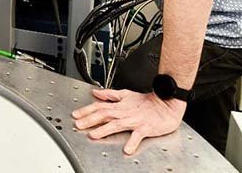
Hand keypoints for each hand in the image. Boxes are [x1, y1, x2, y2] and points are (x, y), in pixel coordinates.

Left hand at [71, 88, 185, 154]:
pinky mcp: (145, 128)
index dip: (86, 110)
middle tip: (78, 125)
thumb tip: (96, 93)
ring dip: (104, 130)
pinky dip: (132, 142)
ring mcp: (134, 120)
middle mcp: (124, 112)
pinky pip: (138, 136)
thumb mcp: (126, 94)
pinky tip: (127, 149)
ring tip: (93, 135)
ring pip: (116, 124)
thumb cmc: (147, 101)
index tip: (75, 115)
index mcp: (119, 106)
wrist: (166, 103)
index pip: (99, 107)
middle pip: (104, 115)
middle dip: (90, 119)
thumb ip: (109, 94)